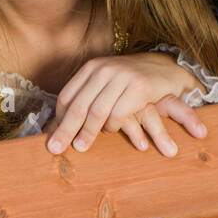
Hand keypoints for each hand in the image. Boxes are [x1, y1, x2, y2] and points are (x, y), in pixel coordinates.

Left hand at [45, 52, 207, 156]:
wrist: (166, 68)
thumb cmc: (130, 81)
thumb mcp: (106, 82)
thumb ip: (87, 96)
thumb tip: (60, 123)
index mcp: (91, 67)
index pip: (67, 95)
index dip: (58, 118)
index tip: (52, 136)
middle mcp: (104, 69)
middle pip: (78, 106)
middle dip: (65, 130)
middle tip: (55, 149)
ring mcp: (122, 76)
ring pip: (97, 111)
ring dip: (88, 133)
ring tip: (80, 148)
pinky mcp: (139, 86)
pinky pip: (119, 113)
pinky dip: (113, 126)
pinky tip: (111, 131)